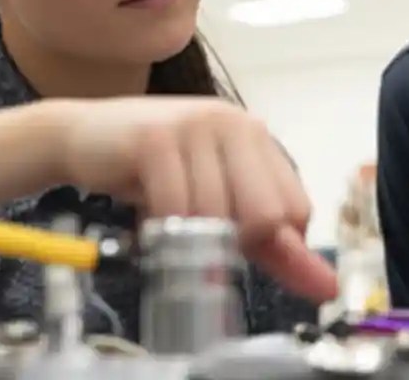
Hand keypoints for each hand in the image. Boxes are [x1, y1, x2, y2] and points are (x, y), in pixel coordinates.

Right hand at [49, 96, 338, 303]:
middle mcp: (232, 122)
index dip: (265, 240)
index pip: (295, 209)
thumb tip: (326, 286)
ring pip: (217, 216)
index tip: (229, 235)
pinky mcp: (156, 140)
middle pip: (265, 215)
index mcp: (256, 135)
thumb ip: (276, 248)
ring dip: (188, 234)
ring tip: (167, 214)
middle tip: (196, 227)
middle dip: (230, 238)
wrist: (82, 138)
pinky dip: (162, 226)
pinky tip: (149, 212)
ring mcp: (195, 126)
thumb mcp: (221, 205)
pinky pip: (176, 208)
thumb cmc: (152, 171)